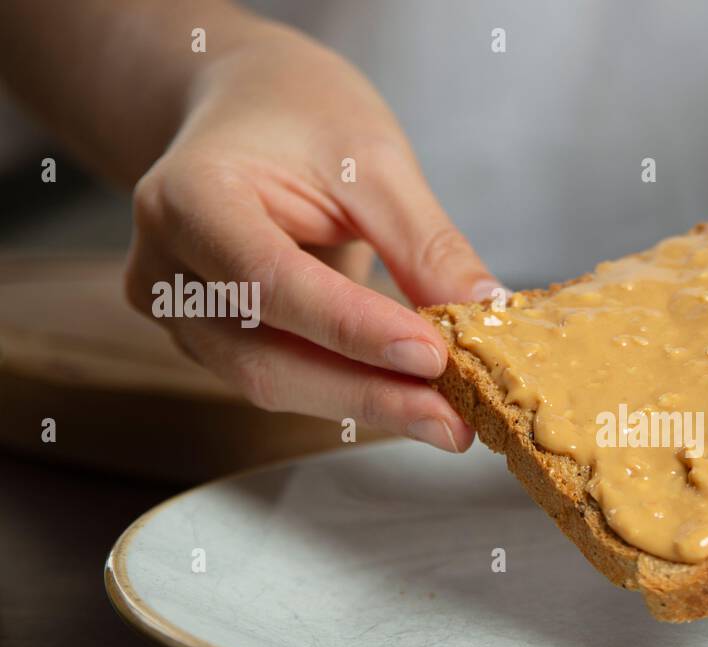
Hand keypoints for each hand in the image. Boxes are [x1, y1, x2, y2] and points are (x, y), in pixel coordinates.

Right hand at [124, 24, 494, 450]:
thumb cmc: (299, 116)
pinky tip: (411, 399)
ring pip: (273, 383)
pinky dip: (351, 392)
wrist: (244, 110)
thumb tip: (484, 312)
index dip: (354, 330)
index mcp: (188, 198)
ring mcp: (182, 314)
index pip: (272, 282)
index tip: (433, 357)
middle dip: (368, 395)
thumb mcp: (374, 158)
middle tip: (454, 420)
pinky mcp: (212, 341)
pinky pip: (284, 378)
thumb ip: (424, 241)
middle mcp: (167, 268)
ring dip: (366, 405)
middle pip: (264, 359)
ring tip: (447, 417)